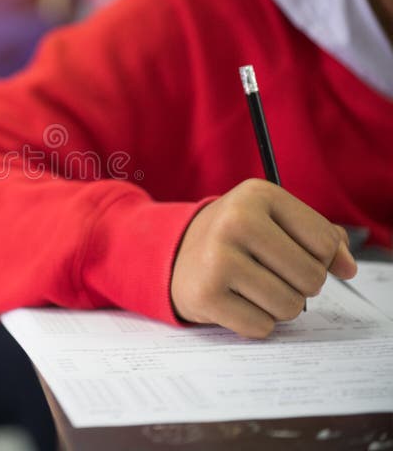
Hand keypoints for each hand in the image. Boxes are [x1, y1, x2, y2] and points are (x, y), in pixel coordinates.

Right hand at [171, 179, 356, 338]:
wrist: (172, 253)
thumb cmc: (234, 238)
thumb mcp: (273, 219)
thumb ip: (320, 237)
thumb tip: (348, 268)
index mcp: (257, 195)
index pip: (324, 242)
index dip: (319, 257)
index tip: (293, 253)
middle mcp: (235, 221)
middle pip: (311, 277)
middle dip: (300, 285)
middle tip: (272, 274)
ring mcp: (217, 258)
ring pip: (289, 306)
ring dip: (278, 305)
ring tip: (253, 287)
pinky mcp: (205, 294)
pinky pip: (261, 326)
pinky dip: (255, 321)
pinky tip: (236, 301)